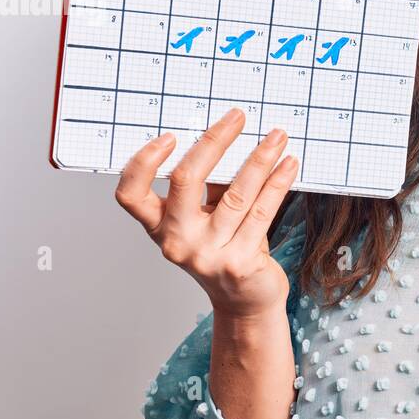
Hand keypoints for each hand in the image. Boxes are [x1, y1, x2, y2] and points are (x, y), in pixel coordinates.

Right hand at [115, 107, 299, 320]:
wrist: (246, 302)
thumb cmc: (225, 249)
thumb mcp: (207, 218)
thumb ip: (210, 185)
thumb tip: (226, 135)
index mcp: (159, 227)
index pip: (130, 195)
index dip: (142, 163)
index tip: (168, 135)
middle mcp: (176, 241)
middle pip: (185, 181)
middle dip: (213, 141)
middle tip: (237, 116)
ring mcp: (207, 254)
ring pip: (235, 194)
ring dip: (259, 158)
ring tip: (277, 136)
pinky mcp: (240, 263)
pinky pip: (261, 212)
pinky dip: (277, 184)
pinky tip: (289, 164)